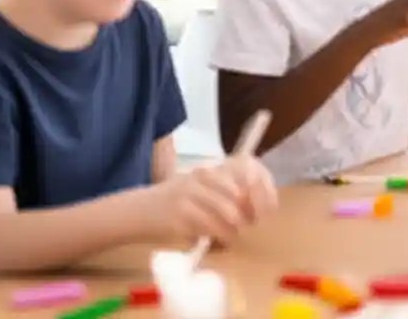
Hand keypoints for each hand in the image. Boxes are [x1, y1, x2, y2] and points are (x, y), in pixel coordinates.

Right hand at [150, 156, 277, 244]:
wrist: (140, 209)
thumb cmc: (177, 201)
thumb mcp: (203, 187)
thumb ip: (229, 191)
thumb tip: (262, 204)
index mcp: (211, 167)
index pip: (249, 169)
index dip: (264, 189)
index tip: (268, 208)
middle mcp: (202, 176)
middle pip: (242, 194)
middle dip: (251, 213)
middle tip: (251, 225)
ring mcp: (190, 193)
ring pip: (229, 212)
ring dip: (236, 228)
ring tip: (235, 235)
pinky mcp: (180, 214)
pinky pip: (211, 227)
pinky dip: (221, 236)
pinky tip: (222, 241)